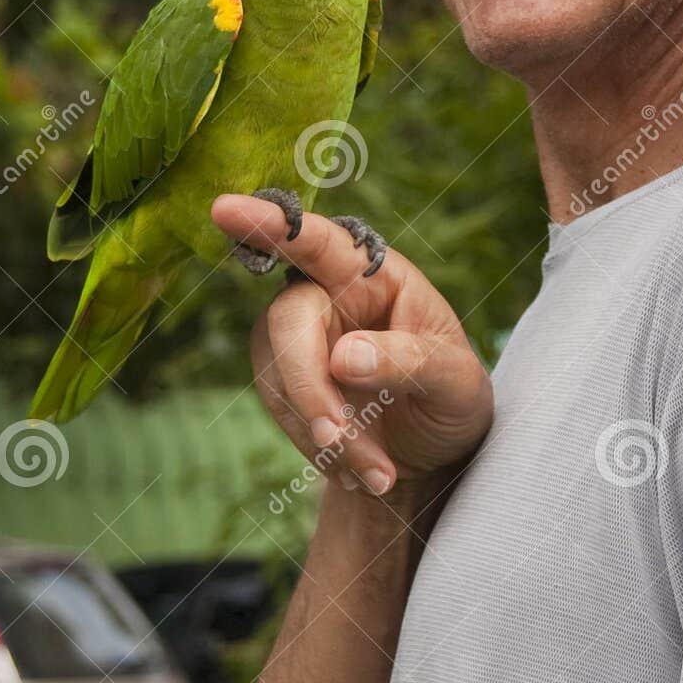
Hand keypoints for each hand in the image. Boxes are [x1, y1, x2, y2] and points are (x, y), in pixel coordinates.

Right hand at [210, 196, 492, 496]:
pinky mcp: (284, 378)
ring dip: (323, 433)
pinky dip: (318, 449)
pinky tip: (360, 472)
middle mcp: (329, 295)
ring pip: (277, 375)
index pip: (322, 242)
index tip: (227, 209)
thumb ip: (409, 361)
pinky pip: (280, 410)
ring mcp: (300, 337)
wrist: (436, 449)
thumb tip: (342, 357)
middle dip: (310, 387)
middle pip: (288, 322)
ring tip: (379, 473)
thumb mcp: (456, 381)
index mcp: (376, 275)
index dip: (273, 225)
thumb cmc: (454, 396)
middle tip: (339, 439)